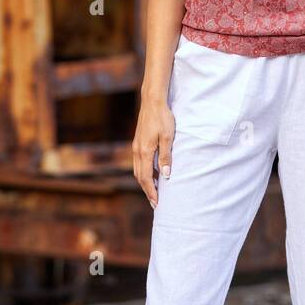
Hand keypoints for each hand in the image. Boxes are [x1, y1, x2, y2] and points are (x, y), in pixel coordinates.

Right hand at [131, 92, 174, 209]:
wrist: (152, 101)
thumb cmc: (163, 118)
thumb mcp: (168, 137)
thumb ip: (166, 156)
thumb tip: (165, 175)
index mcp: (144, 152)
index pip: (147, 178)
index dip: (151, 192)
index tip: (157, 203)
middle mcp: (137, 151)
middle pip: (140, 177)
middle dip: (147, 190)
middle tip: (155, 203)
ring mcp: (136, 146)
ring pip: (138, 170)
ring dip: (145, 182)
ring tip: (154, 191)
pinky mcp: (137, 142)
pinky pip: (139, 162)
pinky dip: (144, 172)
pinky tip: (152, 173)